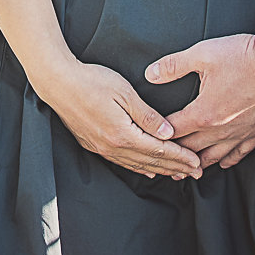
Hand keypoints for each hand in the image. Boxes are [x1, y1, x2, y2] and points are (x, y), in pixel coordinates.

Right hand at [34, 59, 202, 179]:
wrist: (56, 82)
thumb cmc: (91, 81)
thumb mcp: (124, 92)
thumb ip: (147, 115)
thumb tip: (167, 133)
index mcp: (123, 134)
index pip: (159, 150)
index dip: (180, 157)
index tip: (198, 162)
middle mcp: (113, 146)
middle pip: (151, 162)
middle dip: (175, 167)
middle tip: (196, 173)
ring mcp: (102, 147)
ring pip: (137, 165)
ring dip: (159, 170)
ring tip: (177, 174)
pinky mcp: (93, 144)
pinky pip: (122, 162)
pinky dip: (138, 167)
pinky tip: (147, 170)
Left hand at [147, 33, 254, 169]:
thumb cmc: (243, 56)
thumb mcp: (202, 54)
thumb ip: (173, 65)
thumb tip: (150, 74)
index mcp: (203, 113)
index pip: (173, 131)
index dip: (157, 136)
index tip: (147, 140)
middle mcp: (221, 130)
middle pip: (191, 149)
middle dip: (174, 156)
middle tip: (161, 162)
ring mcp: (240, 133)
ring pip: (214, 157)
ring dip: (198, 164)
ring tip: (185, 171)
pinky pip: (239, 154)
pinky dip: (227, 160)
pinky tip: (221, 163)